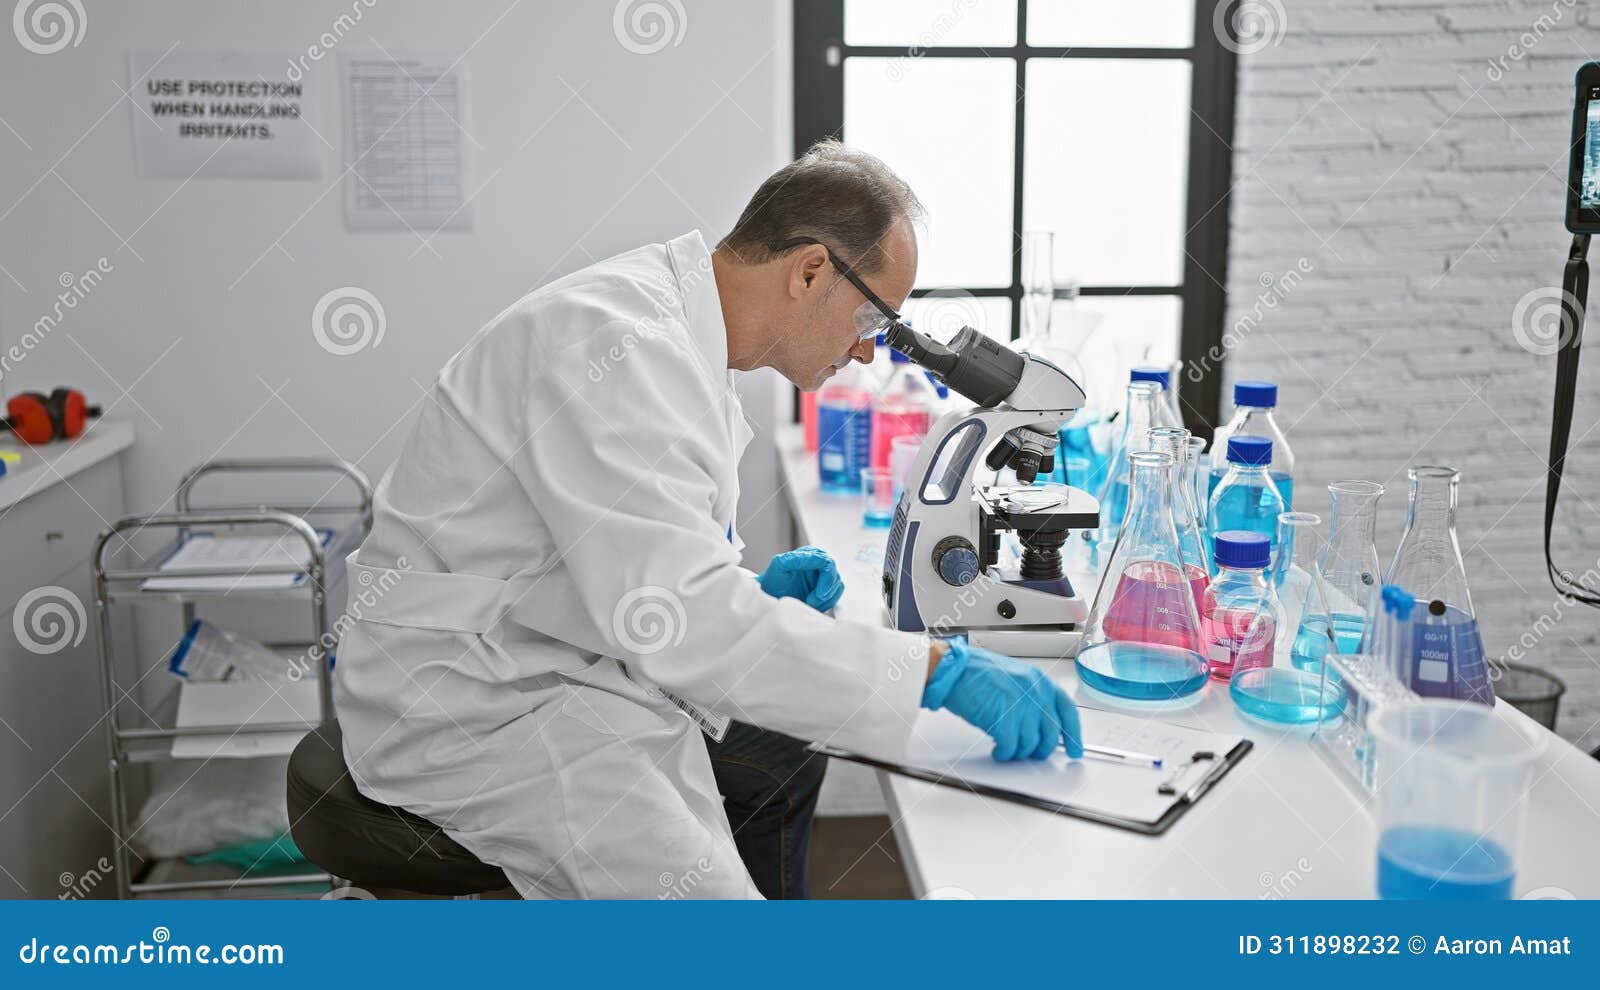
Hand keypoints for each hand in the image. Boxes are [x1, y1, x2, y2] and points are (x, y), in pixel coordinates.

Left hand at [757, 545, 843, 611]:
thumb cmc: (773, 581)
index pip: (828, 563)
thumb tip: (815, 557)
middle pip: (835, 577)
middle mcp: (819, 564)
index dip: (827, 580)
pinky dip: (826, 604)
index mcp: (811, 554)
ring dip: (825, 600)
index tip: (820, 595)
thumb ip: (796, 558)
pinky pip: (834, 597)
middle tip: (811, 603)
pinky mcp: (825, 590)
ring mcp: (823, 577)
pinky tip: (812, 606)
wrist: (770, 597)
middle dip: (825, 593)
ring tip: (808, 604)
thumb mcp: (780, 566)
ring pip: (837, 588)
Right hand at [921, 638, 1082, 761]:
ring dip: (1019, 752)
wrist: (953, 669)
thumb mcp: (1013, 678)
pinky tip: (999, 750)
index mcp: (1039, 680)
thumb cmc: (975, 671)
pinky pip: (1011, 747)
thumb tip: (1039, 724)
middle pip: (1051, 733)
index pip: (1067, 711)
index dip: (1074, 734)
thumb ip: (1031, 697)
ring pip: (1031, 743)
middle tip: (1031, 754)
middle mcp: (1035, 692)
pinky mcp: (1004, 719)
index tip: (1075, 749)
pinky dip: (1005, 753)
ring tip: (1008, 748)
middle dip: (1041, 749)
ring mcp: (1021, 706)